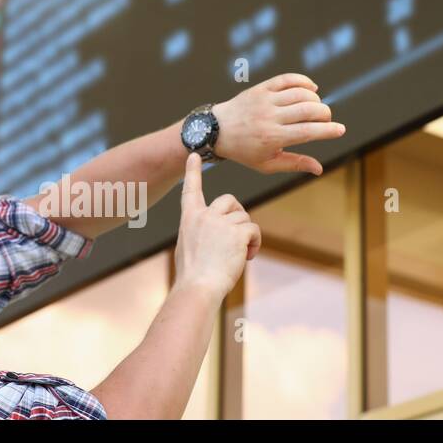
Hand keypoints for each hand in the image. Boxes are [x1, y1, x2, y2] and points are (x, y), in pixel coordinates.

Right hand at [173, 153, 261, 299]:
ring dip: (247, 235)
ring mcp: (221, 223)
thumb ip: (202, 233)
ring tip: (241, 254)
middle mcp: (204, 216)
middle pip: (229, 200)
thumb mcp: (188, 247)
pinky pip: (253, 230)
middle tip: (239, 233)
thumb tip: (219, 234)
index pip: (191, 189)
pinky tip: (247, 256)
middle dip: (238, 214)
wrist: (198, 287)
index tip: (194, 155)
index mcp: (189, 218)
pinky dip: (255, 243)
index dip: (193, 172)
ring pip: (244, 218)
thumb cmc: (192, 275)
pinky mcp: (237, 232)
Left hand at [212, 73, 345, 174]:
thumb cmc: (244, 151)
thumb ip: (294, 163)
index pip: (308, 131)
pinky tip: (312, 89)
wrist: (217, 130)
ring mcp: (266, 100)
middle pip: (308, 110)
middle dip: (325, 114)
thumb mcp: (267, 164)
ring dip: (316, 99)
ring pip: (301, 93)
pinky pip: (288, 79)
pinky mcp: (262, 88)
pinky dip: (304, 81)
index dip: (328, 130)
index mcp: (272, 138)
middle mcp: (269, 117)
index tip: (341, 130)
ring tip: (317, 108)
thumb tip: (320, 169)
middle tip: (326, 120)